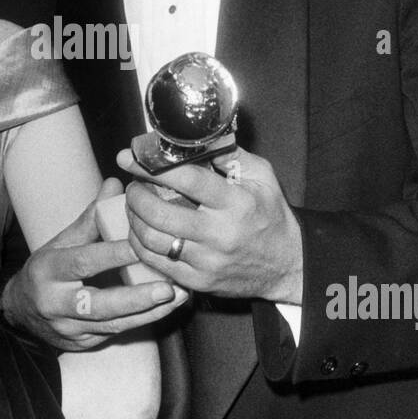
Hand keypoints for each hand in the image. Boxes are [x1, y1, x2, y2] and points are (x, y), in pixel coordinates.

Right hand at [2, 179, 187, 351]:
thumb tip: (115, 184)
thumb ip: (90, 217)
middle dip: (136, 297)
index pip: (84, 262)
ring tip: (178, 297)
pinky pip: (116, 333)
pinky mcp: (83, 343)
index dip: (114, 254)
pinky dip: (143, 321)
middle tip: (168, 287)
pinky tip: (166, 309)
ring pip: (112, 324)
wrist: (21, 311)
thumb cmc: (47, 269)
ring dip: (148, 312)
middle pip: (98, 304)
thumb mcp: (61, 241)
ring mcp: (69, 327)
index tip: (143, 243)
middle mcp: (56, 303)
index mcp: (48, 270)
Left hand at [119, 147, 302, 302]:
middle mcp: (219, 233)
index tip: (131, 158)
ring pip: (152, 241)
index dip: (153, 167)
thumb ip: (230, 154)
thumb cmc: (270, 215)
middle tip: (133, 185)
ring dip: (134, 219)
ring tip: (134, 205)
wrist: (286, 265)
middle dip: (136, 195)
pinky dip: (140, 245)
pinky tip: (141, 231)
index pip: (187, 180)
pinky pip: (156, 263)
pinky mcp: (199, 281)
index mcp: (235, 202)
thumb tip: (197, 137)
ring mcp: (207, 261)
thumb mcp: (262, 177)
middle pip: (160, 214)